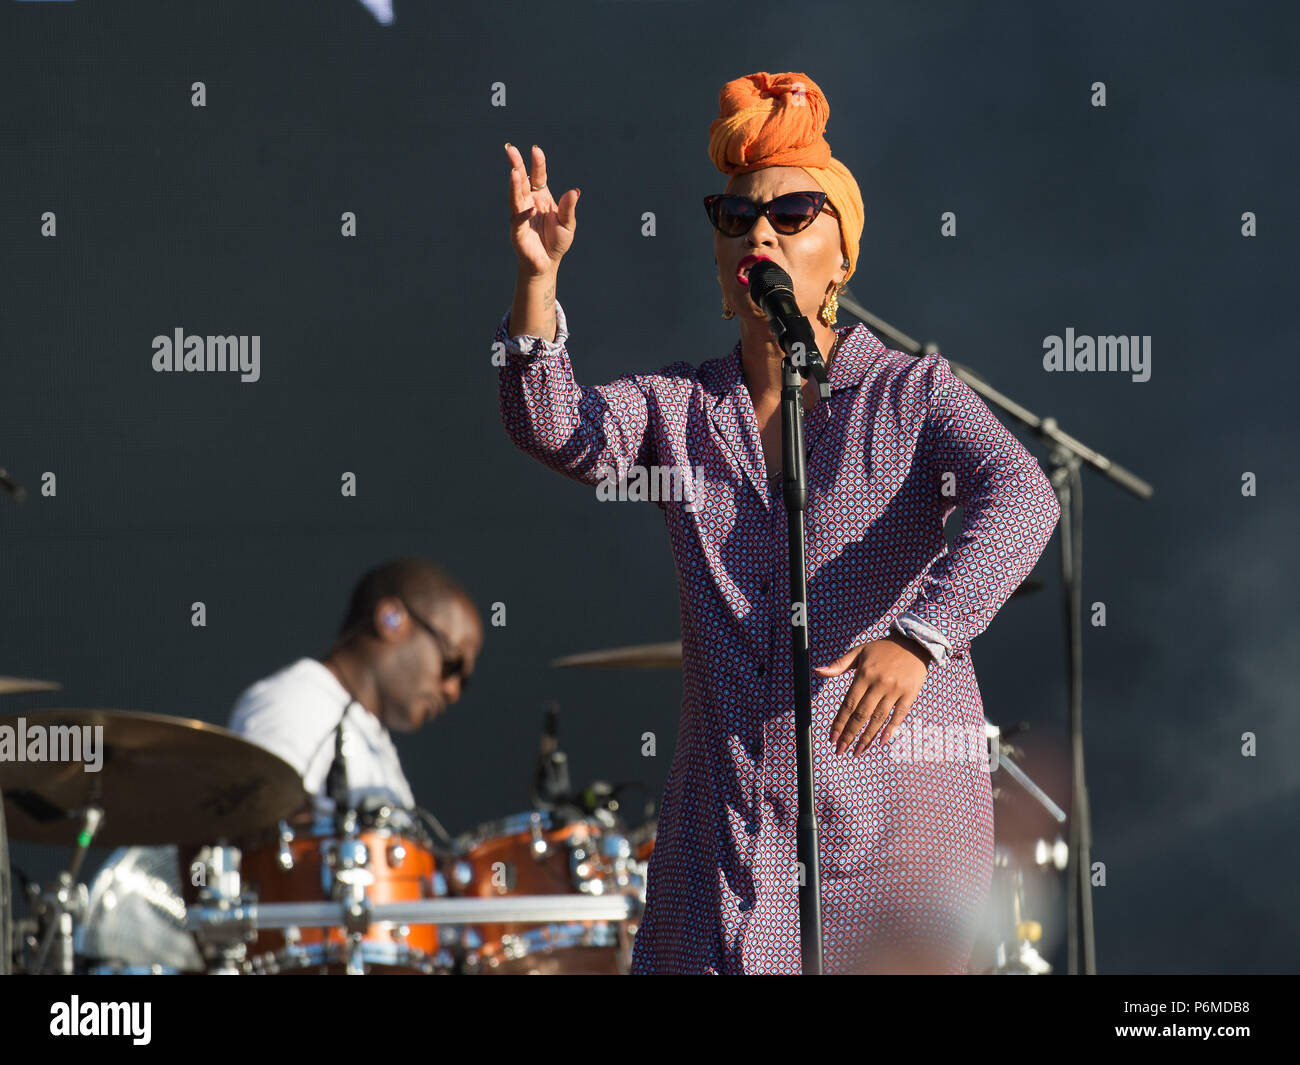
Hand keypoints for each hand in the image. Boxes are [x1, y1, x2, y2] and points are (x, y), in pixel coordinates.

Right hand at [505, 142, 578, 275]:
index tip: (535, 149)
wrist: (547, 263)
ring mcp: (521, 216)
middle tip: (511, 149)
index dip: (537, 163)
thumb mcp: (568, 224)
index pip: (538, 176)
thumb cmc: (556, 242)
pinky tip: (532, 209)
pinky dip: (524, 215)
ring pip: (515, 197)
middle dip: (516, 165)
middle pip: (521, 181)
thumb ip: (569, 209)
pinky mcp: (517, 231)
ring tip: (514, 172)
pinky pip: (518, 220)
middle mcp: (528, 203)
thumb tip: (574, 191)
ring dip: (514, 185)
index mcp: (541, 197)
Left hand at [815, 633, 930, 755]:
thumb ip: (839, 664)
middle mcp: (879, 683)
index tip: (832, 737)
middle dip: (849, 734)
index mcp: (864, 674)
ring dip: (867, 737)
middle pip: (862, 714)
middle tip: (840, 750)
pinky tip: (881, 741)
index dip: (839, 722)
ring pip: (879, 718)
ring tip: (857, 751)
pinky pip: (899, 715)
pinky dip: (891, 729)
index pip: (849, 703)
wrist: (913, 643)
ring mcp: (895, 690)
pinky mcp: (909, 694)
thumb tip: (817, 671)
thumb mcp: (859, 652)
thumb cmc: (882, 649)